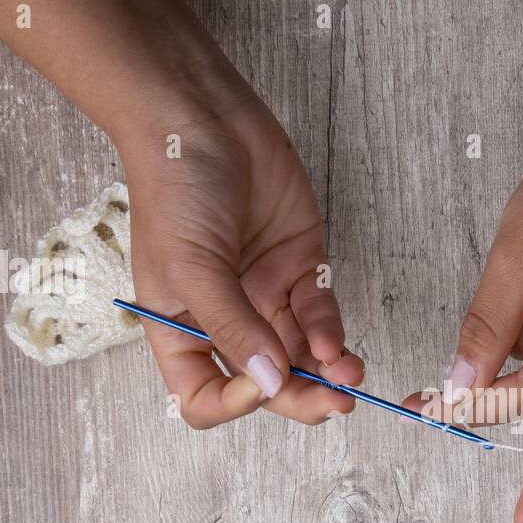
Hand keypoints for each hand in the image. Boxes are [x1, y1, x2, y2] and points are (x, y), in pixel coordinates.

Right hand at [120, 89, 363, 427]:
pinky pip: (321, 315)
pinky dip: (333, 334)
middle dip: (299, 398)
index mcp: (180, 328)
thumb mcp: (192, 267)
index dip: (234, 403)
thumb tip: (268, 384)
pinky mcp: (301, 265)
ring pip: (301, 355)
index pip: (206, 395)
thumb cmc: (174, 188)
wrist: (201, 117)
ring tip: (348, 377)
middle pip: (265, 381)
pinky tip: (339, 345)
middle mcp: (225, 318)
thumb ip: (233, 328)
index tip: (261, 384)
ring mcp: (265, 293)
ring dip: (325, 373)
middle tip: (333, 405)